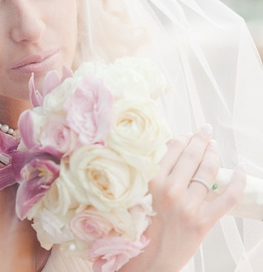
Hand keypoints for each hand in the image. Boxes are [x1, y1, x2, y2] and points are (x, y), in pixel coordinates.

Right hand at [120, 126, 245, 271]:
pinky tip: (241, 169)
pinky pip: (227, 197)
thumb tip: (175, 144)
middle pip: (192, 156)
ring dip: (214, 155)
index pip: (173, 149)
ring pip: (208, 171)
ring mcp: (188, 206)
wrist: (153, 253)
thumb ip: (156, 169)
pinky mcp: (204, 220)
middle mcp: (170, 191)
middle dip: (201, 140)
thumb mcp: (144, 191)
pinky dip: (238, 181)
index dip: (184, 138)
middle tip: (206, 131)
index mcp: (152, 181)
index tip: (189, 133)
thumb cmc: (145, 220)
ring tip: (215, 147)